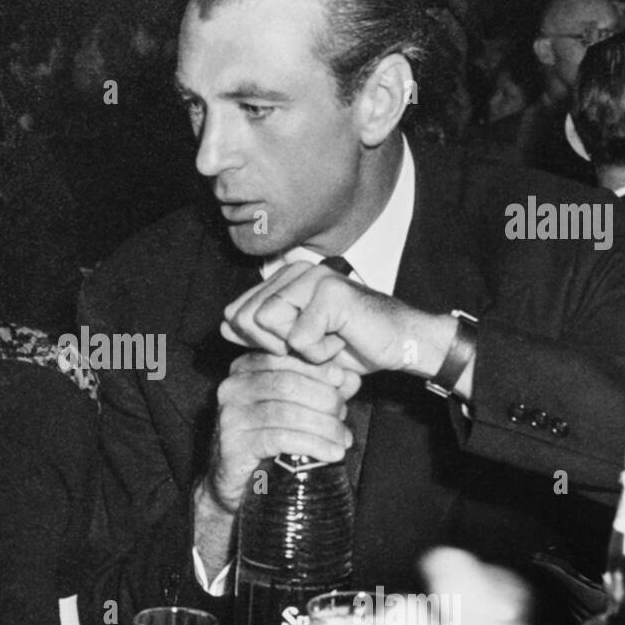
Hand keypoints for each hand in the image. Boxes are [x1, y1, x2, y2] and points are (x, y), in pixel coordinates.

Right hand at [200, 351, 359, 516]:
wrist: (239, 486)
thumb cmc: (269, 442)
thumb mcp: (298, 408)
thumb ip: (322, 389)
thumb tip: (351, 378)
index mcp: (245, 369)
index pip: (285, 358)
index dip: (317, 369)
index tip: (342, 382)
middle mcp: (232, 388)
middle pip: (287, 383)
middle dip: (323, 399)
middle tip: (343, 417)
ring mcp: (229, 417)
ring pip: (286, 412)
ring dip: (323, 426)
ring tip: (342, 440)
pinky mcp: (233, 445)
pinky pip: (280, 439)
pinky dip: (313, 445)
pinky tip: (332, 453)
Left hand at [221, 261, 454, 377]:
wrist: (400, 343)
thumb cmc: (351, 343)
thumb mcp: (297, 344)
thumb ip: (261, 333)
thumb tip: (224, 326)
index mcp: (283, 279)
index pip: (236, 314)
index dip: (260, 342)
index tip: (296, 343)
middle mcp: (294, 271)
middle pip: (246, 319)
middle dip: (277, 346)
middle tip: (313, 342)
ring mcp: (312, 277)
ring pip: (268, 325)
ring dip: (299, 348)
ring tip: (328, 338)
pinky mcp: (329, 292)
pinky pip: (299, 337)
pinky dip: (320, 353)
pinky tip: (342, 339)